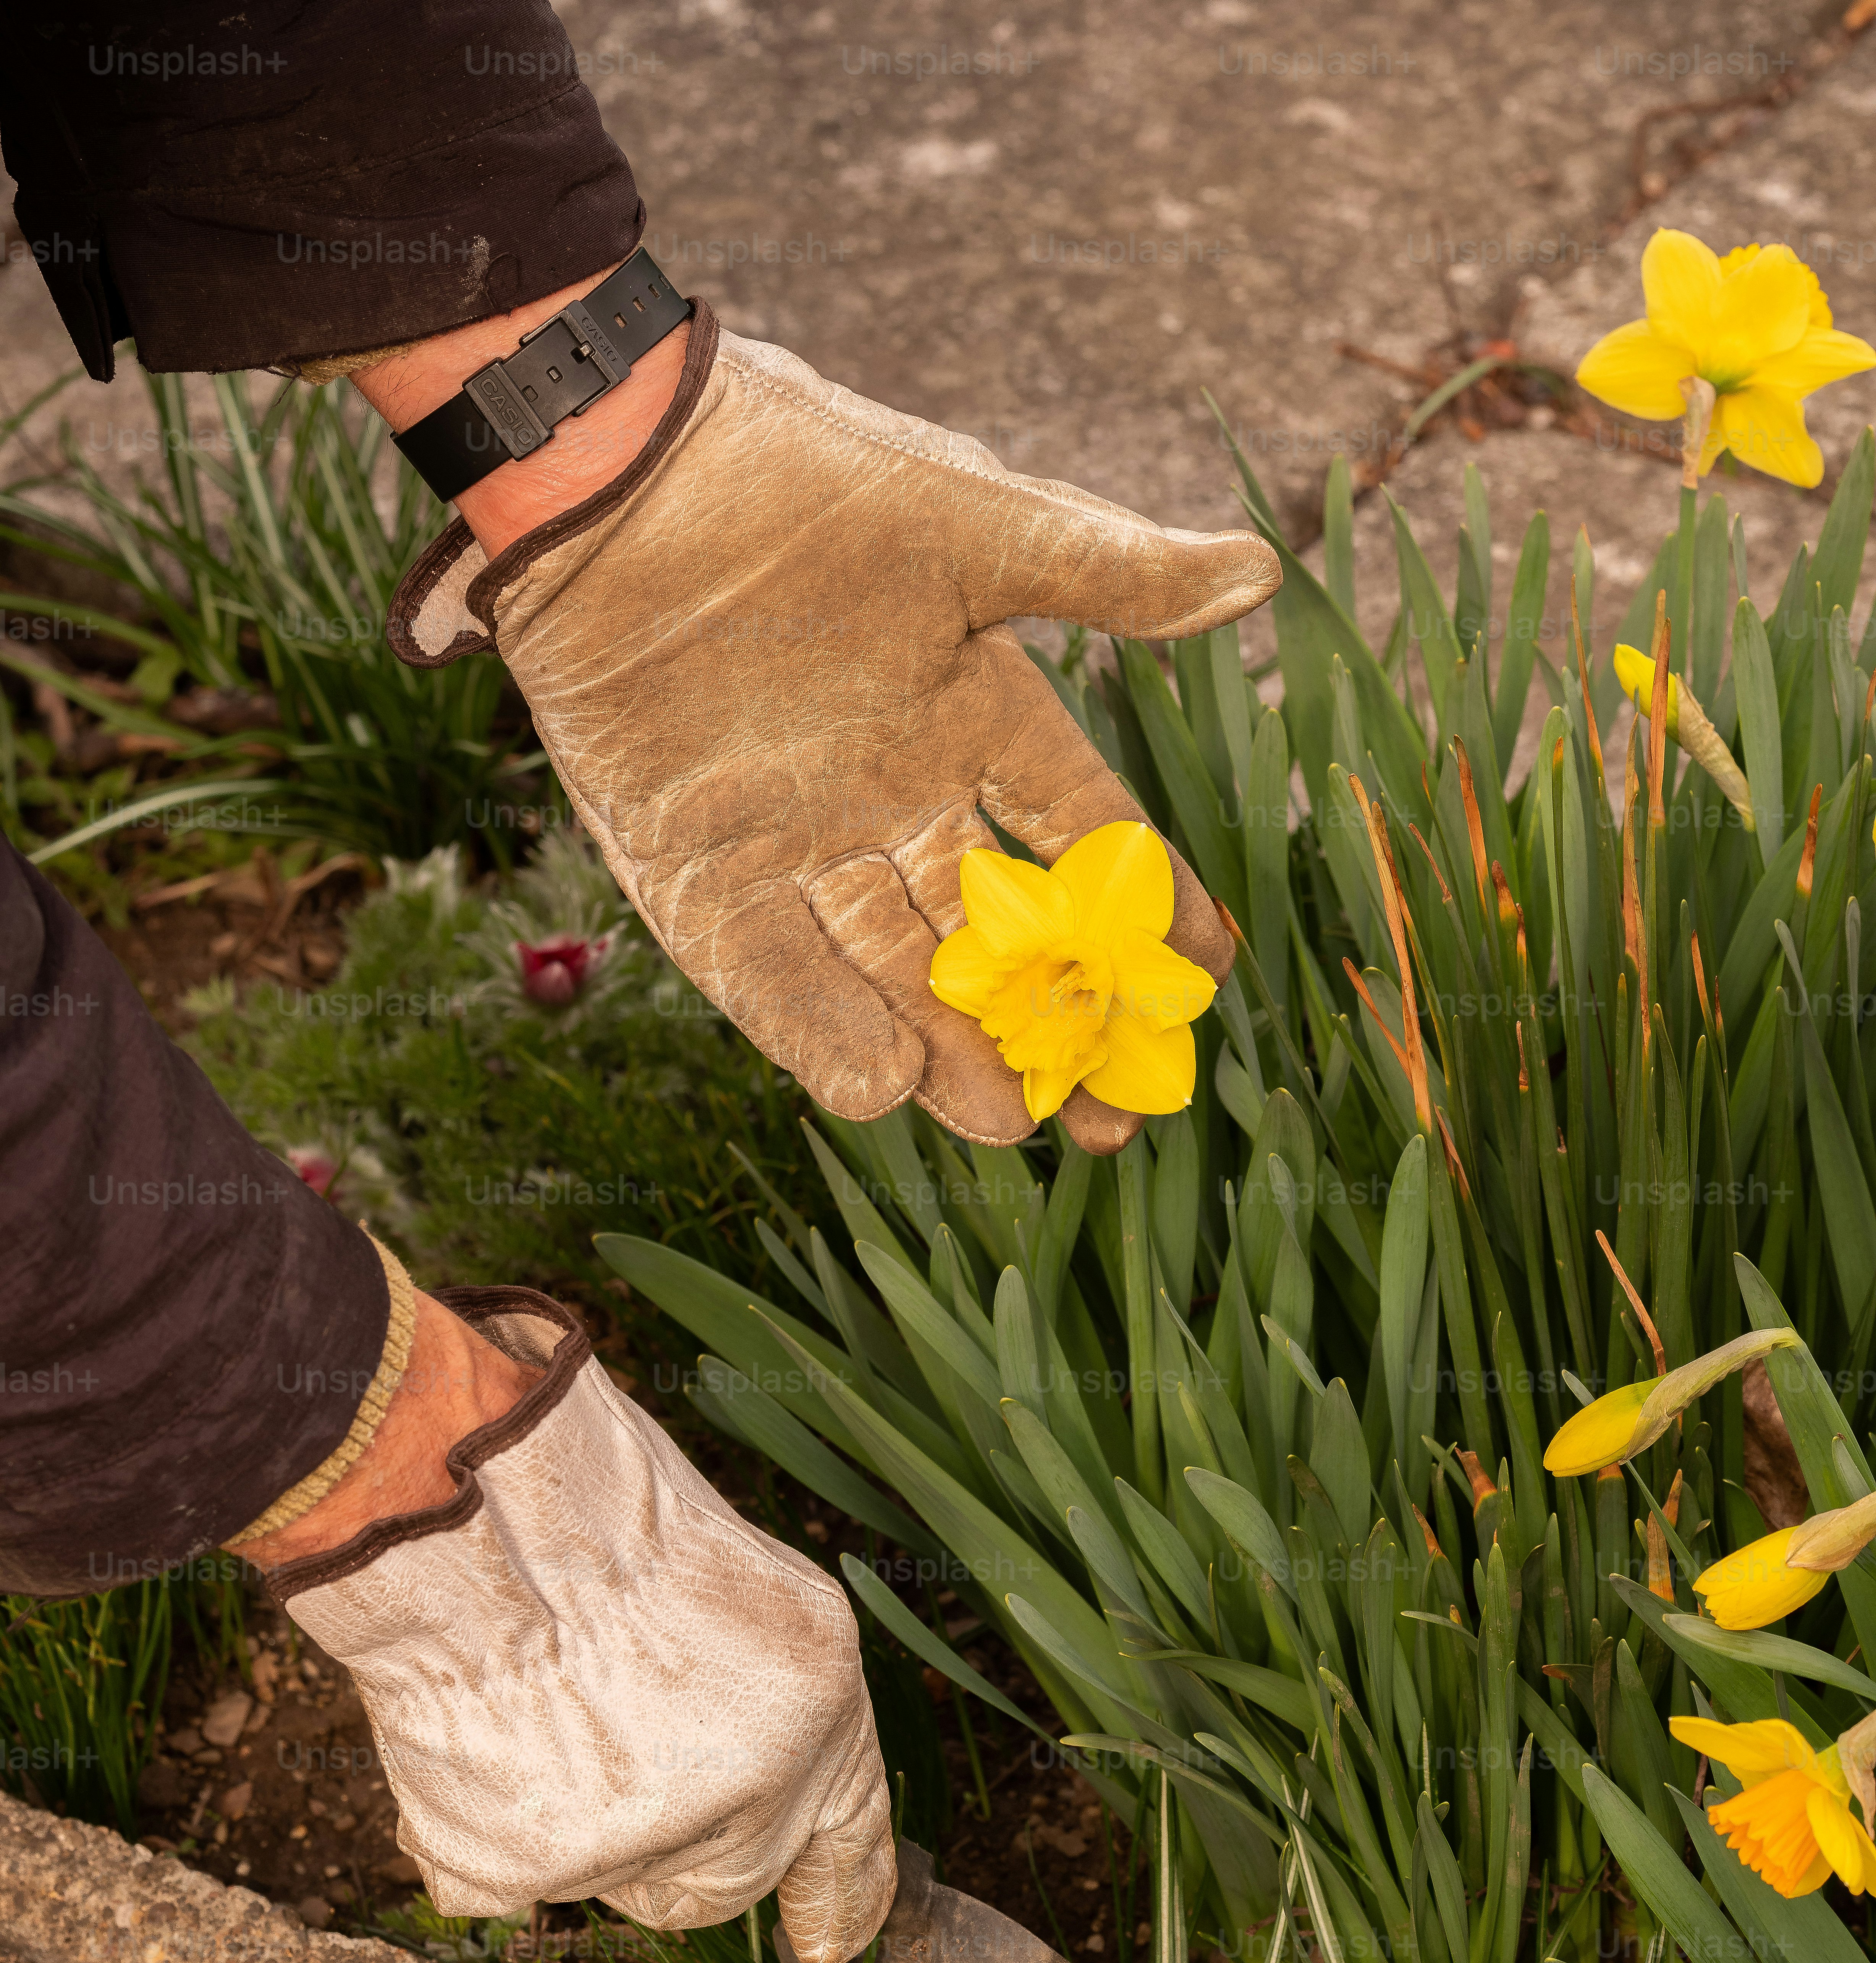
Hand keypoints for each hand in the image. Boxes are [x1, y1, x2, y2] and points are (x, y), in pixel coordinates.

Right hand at [254, 1290, 893, 1962]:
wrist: (482, 1511)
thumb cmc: (596, 1504)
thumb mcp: (733, 1577)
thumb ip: (758, 1698)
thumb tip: (734, 1795)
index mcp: (817, 1703)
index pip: (850, 1827)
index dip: (842, 1890)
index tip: (831, 1943)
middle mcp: (749, 1790)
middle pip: (722, 1878)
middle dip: (680, 1833)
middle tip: (611, 1729)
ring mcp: (635, 1842)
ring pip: (609, 1871)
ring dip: (576, 1808)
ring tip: (533, 1696)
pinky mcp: (526, 1871)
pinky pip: (503, 1876)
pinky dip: (482, 1819)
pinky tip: (474, 1735)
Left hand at [375, 293, 1279, 1153]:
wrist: (616, 470)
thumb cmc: (800, 474)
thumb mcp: (967, 523)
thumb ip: (1105, 572)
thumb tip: (1258, 574)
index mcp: (970, 713)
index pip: (1081, 827)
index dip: (1146, 901)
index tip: (1206, 976)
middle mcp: (892, 797)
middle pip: (991, 933)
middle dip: (1049, 1024)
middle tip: (1106, 1118)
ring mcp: (794, 842)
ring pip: (888, 971)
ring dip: (943, 1050)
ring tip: (1004, 1126)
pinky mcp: (693, 872)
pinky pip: (766, 973)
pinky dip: (815, 1032)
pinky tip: (875, 1096)